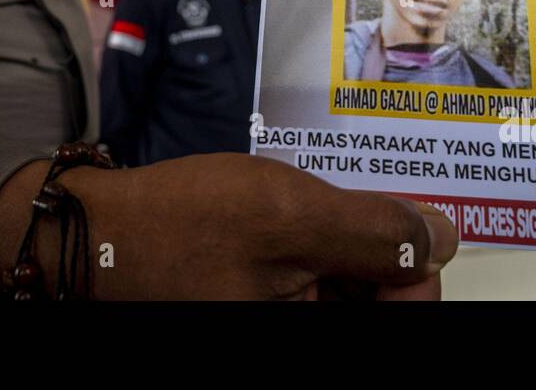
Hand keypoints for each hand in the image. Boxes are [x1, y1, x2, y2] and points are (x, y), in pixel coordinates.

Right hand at [0, 152, 458, 299]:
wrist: (93, 233)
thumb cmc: (176, 225)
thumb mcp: (284, 213)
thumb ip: (371, 231)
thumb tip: (442, 235)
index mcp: (305, 337)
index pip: (406, 313)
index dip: (420, 270)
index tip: (413, 224)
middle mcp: (295, 330)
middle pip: (379, 298)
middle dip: (380, 245)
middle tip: (357, 197)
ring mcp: (279, 314)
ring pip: (348, 283)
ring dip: (349, 238)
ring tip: (318, 197)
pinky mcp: (263, 297)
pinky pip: (314, 275)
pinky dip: (319, 239)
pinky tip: (300, 207)